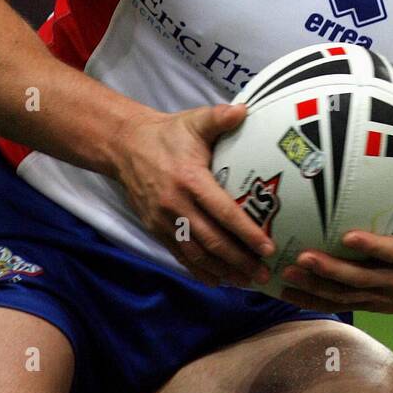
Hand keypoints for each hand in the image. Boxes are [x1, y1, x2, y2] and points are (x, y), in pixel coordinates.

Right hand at [112, 104, 273, 288]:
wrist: (125, 146)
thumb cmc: (168, 134)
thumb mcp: (194, 121)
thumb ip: (220, 118)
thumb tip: (245, 110)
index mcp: (191, 180)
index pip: (223, 213)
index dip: (246, 233)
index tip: (267, 247)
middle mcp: (176, 205)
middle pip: (212, 241)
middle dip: (239, 261)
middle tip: (263, 274)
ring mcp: (163, 221)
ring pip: (196, 254)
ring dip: (222, 271)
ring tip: (246, 282)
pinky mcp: (155, 229)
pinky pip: (180, 255)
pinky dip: (199, 271)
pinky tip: (217, 280)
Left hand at [278, 143, 392, 316]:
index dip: (373, 246)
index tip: (349, 235)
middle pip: (361, 279)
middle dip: (331, 270)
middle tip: (303, 255)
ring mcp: (383, 297)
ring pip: (345, 296)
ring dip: (315, 286)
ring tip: (287, 271)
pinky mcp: (370, 304)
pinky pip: (337, 304)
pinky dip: (311, 300)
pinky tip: (285, 289)